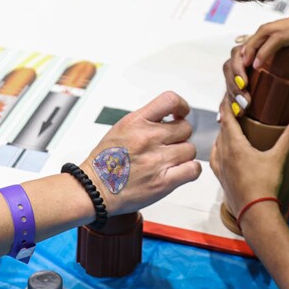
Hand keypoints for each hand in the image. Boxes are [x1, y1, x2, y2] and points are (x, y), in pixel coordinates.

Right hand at [80, 91, 199, 216]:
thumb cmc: (105, 161)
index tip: (180, 114)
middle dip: (179, 136)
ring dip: (183, 155)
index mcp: (135, 121)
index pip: (170, 101)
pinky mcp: (164, 182)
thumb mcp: (121, 128)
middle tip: (168, 145)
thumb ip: (145, 121)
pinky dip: (190, 170)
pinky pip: (193, 169)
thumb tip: (169, 118)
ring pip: (190, 149)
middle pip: (185, 128)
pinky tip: (179, 171)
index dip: (181, 107)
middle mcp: (147, 138)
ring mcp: (157, 160)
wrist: (95, 188)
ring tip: (169, 161)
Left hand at [209, 105, 288, 221]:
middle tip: (235, 108)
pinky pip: (214, 155)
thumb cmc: (265, 183)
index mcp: (234, 144)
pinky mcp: (219, 175)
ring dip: (223, 132)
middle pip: (222, 128)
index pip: (227, 117)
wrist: (254, 211)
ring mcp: (219, 164)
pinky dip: (218, 147)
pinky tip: (223, 149)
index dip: (227, 104)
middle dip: (227, 116)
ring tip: (231, 127)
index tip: (229, 94)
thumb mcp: (278, 158)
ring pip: (217, 141)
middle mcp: (222, 151)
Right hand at [229, 9, 288, 100]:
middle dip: (251, 46)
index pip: (278, 38)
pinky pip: (272, 28)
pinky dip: (261, 38)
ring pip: (266, 27)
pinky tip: (259, 50)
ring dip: (253, 41)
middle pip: (265, 30)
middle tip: (243, 63)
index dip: (264, 50)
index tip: (254, 65)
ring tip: (245, 58)